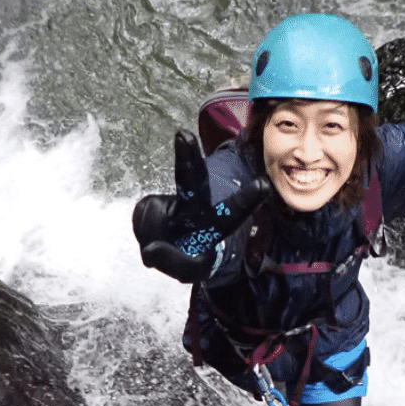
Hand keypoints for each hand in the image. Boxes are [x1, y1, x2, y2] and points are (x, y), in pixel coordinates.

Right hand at [133, 129, 269, 282]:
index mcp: (216, 222)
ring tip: (157, 250)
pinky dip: (145, 236)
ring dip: (152, 236)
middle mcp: (196, 207)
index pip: (231, 213)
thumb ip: (176, 263)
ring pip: (154, 216)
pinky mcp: (149, 206)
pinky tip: (152, 240)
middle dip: (187, 160)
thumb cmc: (188, 254)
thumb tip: (151, 248)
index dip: (246, 201)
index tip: (263, 184)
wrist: (171, 248)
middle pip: (192, 182)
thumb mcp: (190, 270)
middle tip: (183, 136)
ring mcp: (171, 205)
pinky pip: (142, 222)